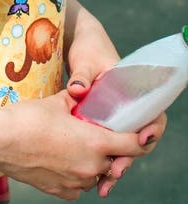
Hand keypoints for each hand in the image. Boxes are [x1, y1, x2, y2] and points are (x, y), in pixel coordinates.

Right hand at [0, 91, 163, 199]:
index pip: (132, 145)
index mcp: (95, 143)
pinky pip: (78, 185)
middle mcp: (90, 167)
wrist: (1, 141)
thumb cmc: (28, 118)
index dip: (139, 137)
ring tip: (74, 145)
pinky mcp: (61, 191)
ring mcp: (76, 182)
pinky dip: (76, 174)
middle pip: (113, 160)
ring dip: (92, 162)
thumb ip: (77, 101)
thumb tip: (83, 95)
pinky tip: (62, 159)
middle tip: (96, 133)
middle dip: (109, 148)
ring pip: (96, 174)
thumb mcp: (57, 102)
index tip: (140, 131)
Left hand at [64, 0, 166, 196]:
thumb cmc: (88, 49)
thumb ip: (82, 75)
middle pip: (137, 138)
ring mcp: (115, 116)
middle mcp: (128, 107)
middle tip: (116, 172)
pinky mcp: (101, 122)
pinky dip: (103, 161)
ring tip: (104, 185)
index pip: (152, 114)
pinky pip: (107, 145)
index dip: (152, 129)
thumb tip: (77, 89)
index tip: (143, 139)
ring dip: (116, 165)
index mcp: (133, 91)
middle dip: (129, 157)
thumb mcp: (86, 60)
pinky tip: (95, 178)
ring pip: (122, 146)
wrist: (81, 44)